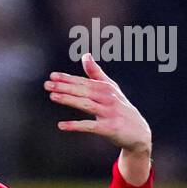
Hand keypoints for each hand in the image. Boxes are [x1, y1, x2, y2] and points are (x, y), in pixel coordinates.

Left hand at [44, 52, 151, 183]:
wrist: (138, 132)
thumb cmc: (120, 109)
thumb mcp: (110, 89)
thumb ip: (96, 73)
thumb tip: (85, 55)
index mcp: (106, 88)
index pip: (84, 82)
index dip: (68, 78)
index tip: (52, 76)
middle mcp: (108, 97)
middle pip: (83, 91)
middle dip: (65, 87)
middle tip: (47, 84)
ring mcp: (109, 113)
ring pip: (86, 104)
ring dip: (69, 99)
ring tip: (53, 97)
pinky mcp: (109, 128)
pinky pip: (90, 126)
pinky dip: (76, 125)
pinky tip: (62, 125)